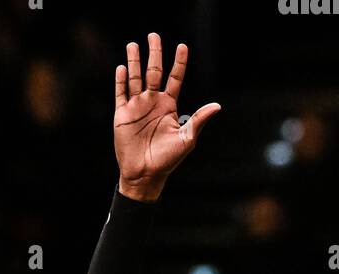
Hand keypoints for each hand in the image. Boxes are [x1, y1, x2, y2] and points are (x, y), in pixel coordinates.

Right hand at [114, 32, 220, 201]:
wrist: (145, 174)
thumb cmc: (167, 160)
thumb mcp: (187, 139)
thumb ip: (198, 119)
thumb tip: (217, 106)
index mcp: (169, 105)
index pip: (175, 78)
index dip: (179, 62)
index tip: (182, 46)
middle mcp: (152, 102)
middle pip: (153, 72)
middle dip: (154, 54)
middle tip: (153, 35)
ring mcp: (136, 107)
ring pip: (135, 78)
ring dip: (134, 62)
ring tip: (133, 45)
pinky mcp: (122, 115)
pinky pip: (121, 93)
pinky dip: (121, 81)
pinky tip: (122, 68)